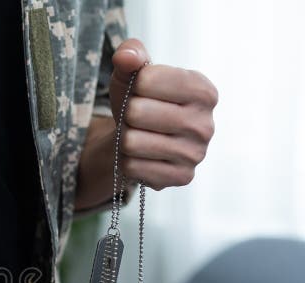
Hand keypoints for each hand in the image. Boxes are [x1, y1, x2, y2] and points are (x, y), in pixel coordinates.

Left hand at [109, 39, 217, 189]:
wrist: (141, 139)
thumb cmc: (140, 101)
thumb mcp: (133, 74)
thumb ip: (131, 55)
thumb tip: (126, 56)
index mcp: (203, 90)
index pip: (146, 80)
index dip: (132, 86)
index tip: (141, 92)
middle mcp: (206, 124)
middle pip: (136, 112)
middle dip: (127, 115)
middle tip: (137, 118)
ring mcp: (196, 154)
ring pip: (131, 142)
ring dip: (125, 139)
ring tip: (138, 135)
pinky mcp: (181, 177)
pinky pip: (132, 167)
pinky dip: (127, 161)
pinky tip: (142, 156)